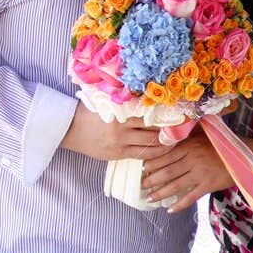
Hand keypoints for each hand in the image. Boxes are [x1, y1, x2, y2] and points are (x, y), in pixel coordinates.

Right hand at [60, 108, 179, 163]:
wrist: (68, 129)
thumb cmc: (89, 112)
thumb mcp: (107, 103)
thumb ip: (126, 103)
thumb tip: (148, 96)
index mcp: (120, 113)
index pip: (150, 115)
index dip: (166, 116)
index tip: (180, 115)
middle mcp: (122, 129)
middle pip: (153, 131)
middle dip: (169, 132)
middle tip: (183, 130)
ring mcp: (119, 143)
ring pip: (149, 146)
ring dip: (164, 144)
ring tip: (176, 141)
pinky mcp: (117, 154)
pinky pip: (140, 156)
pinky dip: (153, 154)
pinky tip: (162, 152)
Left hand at [140, 125, 234, 212]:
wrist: (244, 156)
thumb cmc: (223, 145)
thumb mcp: (204, 136)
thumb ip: (188, 135)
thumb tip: (168, 134)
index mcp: (190, 146)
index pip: (165, 155)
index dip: (151, 163)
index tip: (141, 169)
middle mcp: (193, 159)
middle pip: (167, 171)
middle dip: (151, 180)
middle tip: (141, 185)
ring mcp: (201, 173)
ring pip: (176, 185)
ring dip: (161, 193)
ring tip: (150, 198)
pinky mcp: (209, 185)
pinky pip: (191, 197)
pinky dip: (180, 205)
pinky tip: (170, 209)